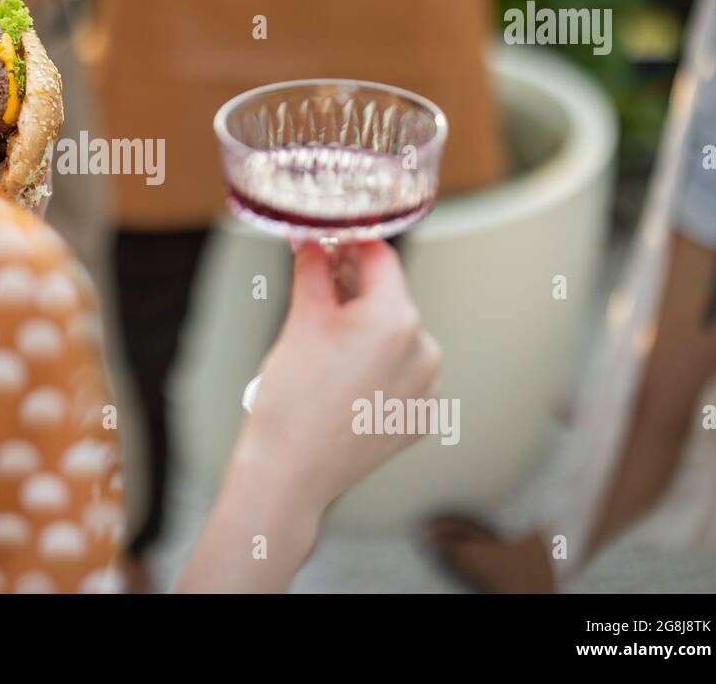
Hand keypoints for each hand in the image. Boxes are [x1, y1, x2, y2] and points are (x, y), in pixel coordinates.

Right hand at [238, 240, 440, 515]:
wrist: (289, 473)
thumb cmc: (290, 405)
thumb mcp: (300, 321)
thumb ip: (314, 271)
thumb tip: (315, 244)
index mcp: (396, 319)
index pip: (379, 258)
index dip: (350, 245)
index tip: (331, 243)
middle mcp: (424, 351)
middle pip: (389, 299)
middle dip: (354, 293)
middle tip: (316, 296)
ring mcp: (427, 388)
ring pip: (396, 338)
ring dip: (366, 332)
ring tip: (326, 352)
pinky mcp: (419, 417)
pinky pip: (402, 374)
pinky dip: (377, 369)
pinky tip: (342, 382)